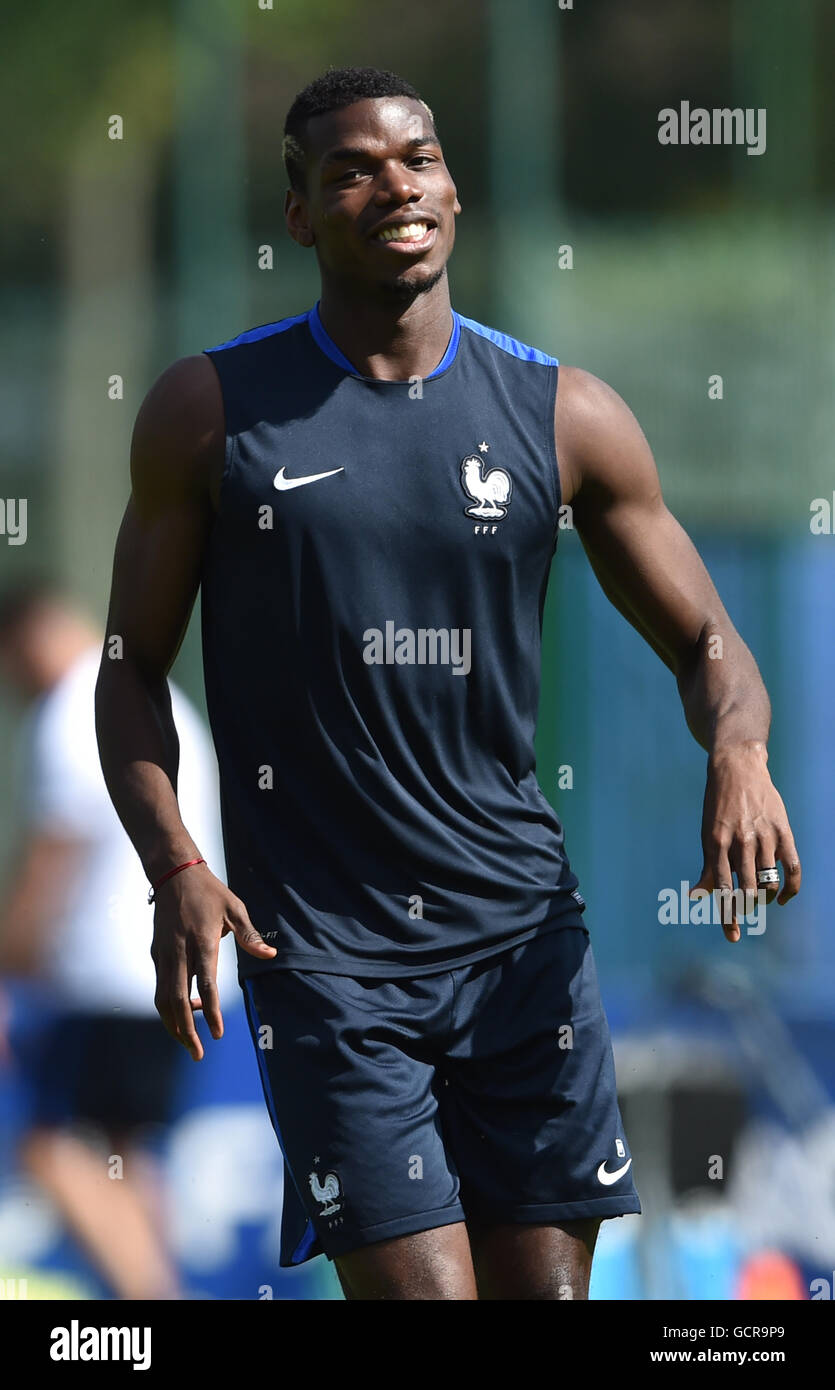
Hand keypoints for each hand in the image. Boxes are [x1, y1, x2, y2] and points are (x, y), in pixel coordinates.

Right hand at [150, 864, 275, 1058]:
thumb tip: (271, 956)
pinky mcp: (156, 954)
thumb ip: (250, 936)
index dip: (210, 1012)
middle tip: (198, 1053)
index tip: (218, 1034)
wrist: (173, 873)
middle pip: (176, 1001)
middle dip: (185, 1031)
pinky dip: (169, 1005)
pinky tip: (186, 1009)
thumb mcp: (235, 908)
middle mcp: (179, 952)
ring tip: (189, 1041)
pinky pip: (160, 987)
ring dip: (174, 1023)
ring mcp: (164, 954)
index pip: (206, 984)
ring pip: (162, 998)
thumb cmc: (209, 891)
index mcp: (202, 942)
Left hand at [690, 742, 800, 942]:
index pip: (723, 887)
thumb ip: (709, 866)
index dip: (727, 914)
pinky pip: (793, 866)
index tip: (732, 935)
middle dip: (744, 913)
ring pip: (769, 881)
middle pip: (747, 889)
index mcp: (716, 842)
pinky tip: (783, 899)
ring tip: (759, 904)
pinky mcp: (782, 830)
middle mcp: (741, 840)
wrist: (737, 766)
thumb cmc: (718, 806)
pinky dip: (791, 887)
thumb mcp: (707, 833)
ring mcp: (764, 835)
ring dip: (765, 900)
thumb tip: (697, 897)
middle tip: (740, 926)